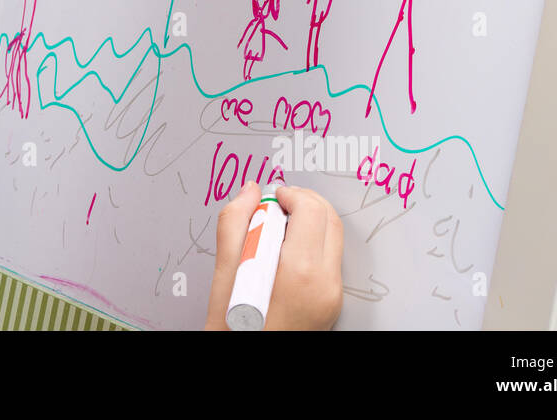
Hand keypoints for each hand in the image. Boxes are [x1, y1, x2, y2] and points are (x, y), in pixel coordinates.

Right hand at [205, 182, 342, 330]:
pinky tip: (282, 256)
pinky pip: (328, 261)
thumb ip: (235, 223)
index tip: (270, 197)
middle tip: (274, 207)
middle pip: (329, 219)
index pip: (311, 209)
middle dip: (302, 203)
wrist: (249, 363)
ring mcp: (332, 295)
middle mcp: (324, 283)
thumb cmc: (235, 330)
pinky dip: (310, 246)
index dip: (289, 194)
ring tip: (274, 233)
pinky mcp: (332, 304)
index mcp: (299, 271)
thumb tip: (249, 192)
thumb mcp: (224, 274)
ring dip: (308, 224)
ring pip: (331, 238)